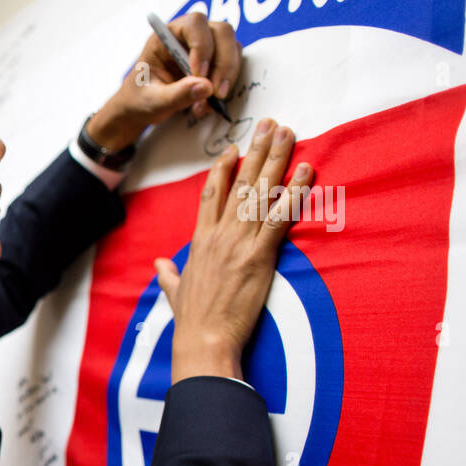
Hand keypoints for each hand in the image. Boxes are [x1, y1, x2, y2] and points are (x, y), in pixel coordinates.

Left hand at [88, 12, 241, 150]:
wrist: (141, 108)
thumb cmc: (140, 98)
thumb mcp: (152, 100)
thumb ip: (176, 94)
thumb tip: (206, 87)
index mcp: (167, 36)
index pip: (195, 24)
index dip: (202, 46)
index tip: (199, 74)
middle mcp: (189, 36)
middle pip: (222, 32)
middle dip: (223, 63)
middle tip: (215, 92)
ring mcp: (205, 47)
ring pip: (232, 47)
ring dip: (226, 76)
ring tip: (207, 104)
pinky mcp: (215, 63)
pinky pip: (232, 66)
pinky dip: (226, 85)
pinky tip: (207, 105)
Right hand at [153, 118, 312, 384]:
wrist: (204, 340)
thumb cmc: (192, 321)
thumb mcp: (175, 292)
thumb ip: (169, 275)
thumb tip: (160, 265)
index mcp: (200, 241)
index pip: (211, 195)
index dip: (222, 169)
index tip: (233, 148)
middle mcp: (219, 235)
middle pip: (239, 183)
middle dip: (255, 151)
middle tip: (268, 124)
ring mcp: (239, 243)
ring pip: (259, 192)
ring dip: (276, 159)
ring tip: (287, 133)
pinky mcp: (259, 256)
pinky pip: (280, 217)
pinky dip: (294, 192)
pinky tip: (305, 170)